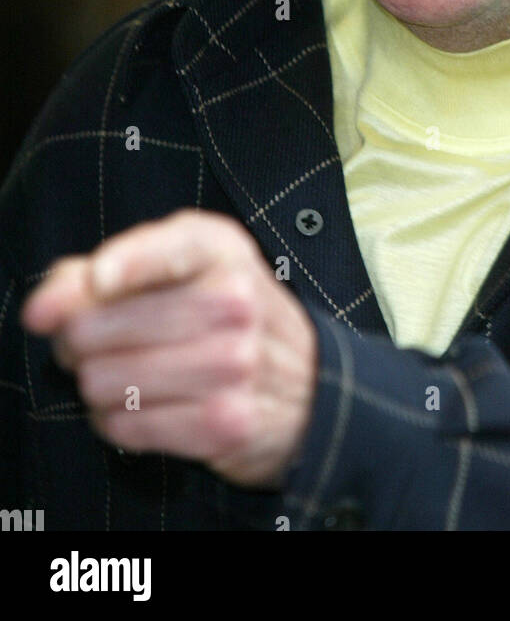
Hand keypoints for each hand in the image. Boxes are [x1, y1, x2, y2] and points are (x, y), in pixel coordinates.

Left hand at [20, 209, 317, 489]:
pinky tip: (145, 404)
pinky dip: (118, 420)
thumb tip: (42, 308)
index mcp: (220, 249)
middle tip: (99, 341)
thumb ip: (97, 272)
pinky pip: (125, 424)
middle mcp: (234, 302)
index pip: (166, 248)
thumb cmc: (222, 313)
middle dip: (78, 339)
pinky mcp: (223, 422)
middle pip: (95, 327)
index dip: (122, 267)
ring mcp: (233, 364)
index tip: (101, 280)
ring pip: (102, 380)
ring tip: (127, 374)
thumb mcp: (176, 268)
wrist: (306, 384)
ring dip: (98, 383)